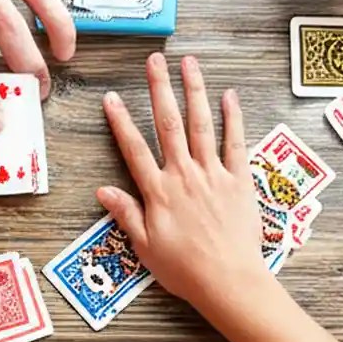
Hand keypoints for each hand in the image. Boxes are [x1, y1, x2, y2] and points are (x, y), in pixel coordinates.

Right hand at [97, 54, 268, 311]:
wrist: (228, 281)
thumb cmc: (185, 270)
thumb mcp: (145, 247)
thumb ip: (126, 214)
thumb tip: (103, 190)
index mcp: (158, 192)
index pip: (134, 149)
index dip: (120, 121)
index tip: (112, 97)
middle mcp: (184, 175)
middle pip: (168, 124)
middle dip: (160, 89)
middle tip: (155, 61)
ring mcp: (213, 174)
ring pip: (201, 124)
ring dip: (194, 91)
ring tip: (189, 63)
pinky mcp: (239, 180)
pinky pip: (235, 142)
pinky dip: (232, 118)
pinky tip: (229, 96)